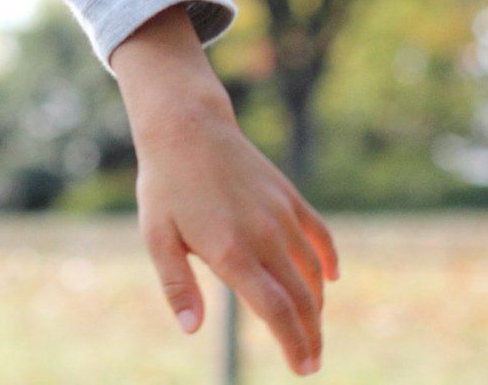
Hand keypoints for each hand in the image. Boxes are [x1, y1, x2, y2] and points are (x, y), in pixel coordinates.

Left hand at [112, 6, 338, 375]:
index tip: (302, 368)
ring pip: (312, 271)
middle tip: (311, 363)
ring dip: (317, 305)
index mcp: (232, 252)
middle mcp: (265, 235)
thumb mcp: (157, 236)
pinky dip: (328, 260)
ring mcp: (281, 214)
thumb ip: (176, 285)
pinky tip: (330, 278)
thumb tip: (191, 329)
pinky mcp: (288, 196)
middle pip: (301, 298)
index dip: (293, 343)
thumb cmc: (165, 184)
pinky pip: (318, 234)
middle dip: (310, 335)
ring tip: (312, 329)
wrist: (187, 126)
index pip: (276, 310)